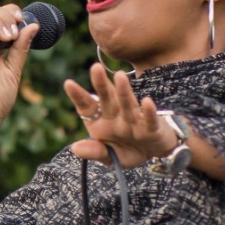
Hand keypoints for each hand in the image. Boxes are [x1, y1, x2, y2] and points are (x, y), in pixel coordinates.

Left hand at [63, 62, 178, 168]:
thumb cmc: (129, 150)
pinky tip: (147, 102)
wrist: (156, 154)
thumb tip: (75, 148)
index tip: (68, 83)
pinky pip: (149, 119)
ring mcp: (134, 120)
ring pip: (128, 103)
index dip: (78, 96)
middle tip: (95, 68)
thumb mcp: (110, 157)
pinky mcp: (152, 127)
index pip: (88, 107)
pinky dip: (149, 112)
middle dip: (101, 83)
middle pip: (107, 98)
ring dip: (124, 91)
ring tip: (120, 76)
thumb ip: (95, 152)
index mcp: (101, 122)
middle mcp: (116, 116)